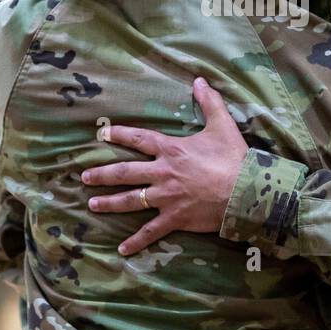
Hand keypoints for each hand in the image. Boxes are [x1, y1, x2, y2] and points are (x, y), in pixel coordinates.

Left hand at [82, 77, 247, 255]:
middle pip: (125, 172)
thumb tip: (201, 80)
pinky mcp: (174, 218)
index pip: (139, 140)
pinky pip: (151, 231)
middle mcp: (163, 173)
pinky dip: (136, 241)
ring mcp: (166, 197)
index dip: (119, 135)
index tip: (101, 135)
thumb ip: (210, 102)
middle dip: (102, 174)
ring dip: (109, 203)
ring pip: (131, 200)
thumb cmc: (233, 158)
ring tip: (92, 204)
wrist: (245, 191)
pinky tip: (121, 249)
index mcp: (171, 150)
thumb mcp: (222, 125)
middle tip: (85, 177)